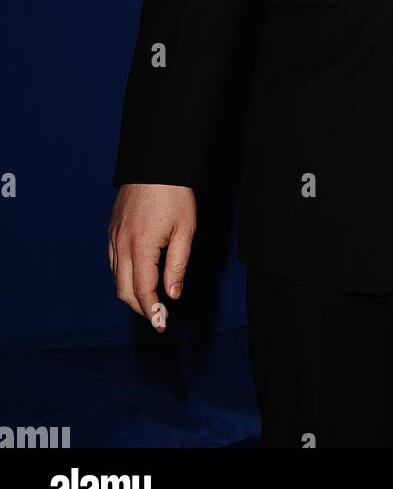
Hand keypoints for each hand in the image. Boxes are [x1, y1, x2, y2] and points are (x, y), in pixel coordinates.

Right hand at [108, 183, 196, 332]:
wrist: (155, 163)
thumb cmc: (174, 194)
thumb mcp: (185, 229)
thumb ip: (178, 264)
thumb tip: (172, 293)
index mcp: (141, 247)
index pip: (143, 291)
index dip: (152, 311)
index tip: (161, 325)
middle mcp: (121, 245)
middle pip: (124, 290)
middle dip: (140, 308)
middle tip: (158, 316)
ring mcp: (113, 237)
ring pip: (116, 277)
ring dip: (131, 293)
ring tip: (150, 300)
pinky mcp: (111, 230)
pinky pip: (113, 261)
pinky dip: (124, 275)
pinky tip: (138, 275)